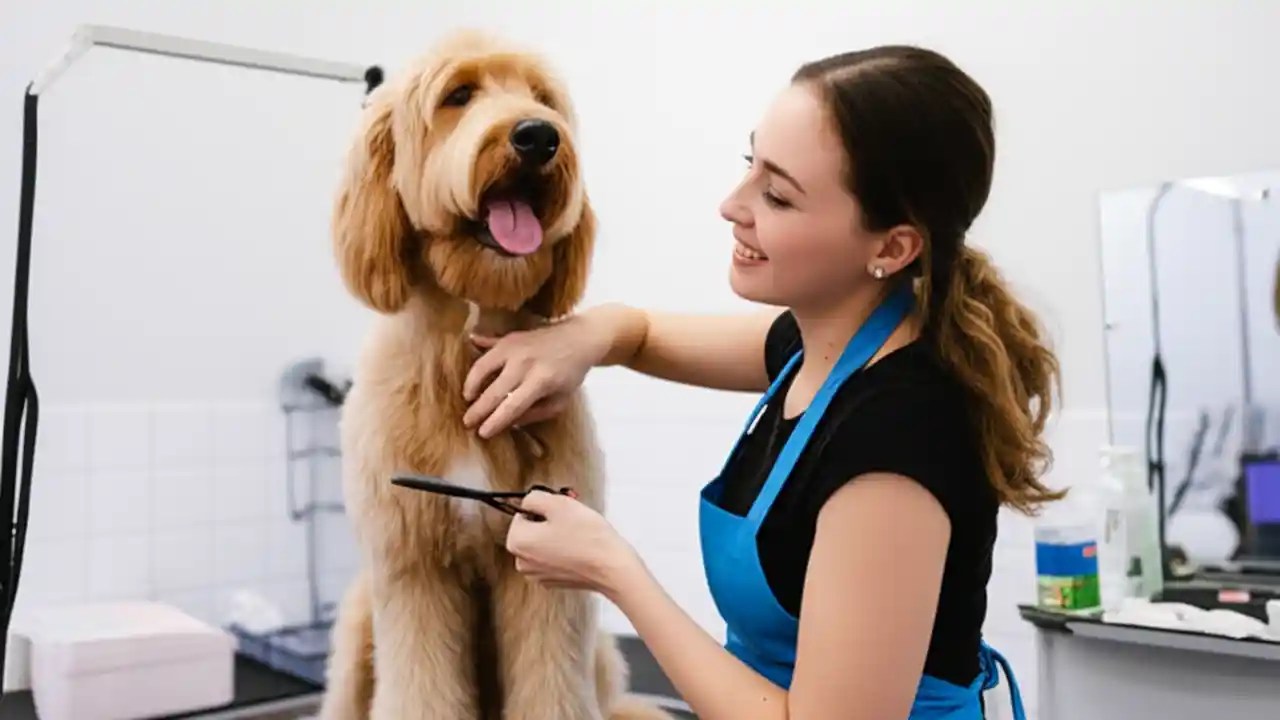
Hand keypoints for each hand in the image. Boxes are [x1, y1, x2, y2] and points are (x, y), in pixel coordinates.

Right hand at [462, 313, 612, 437]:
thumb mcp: (560, 401)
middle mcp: (524, 363)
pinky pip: (487, 343)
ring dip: (472, 383)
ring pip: (482, 366)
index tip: (482, 433)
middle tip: (467, 421)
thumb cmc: (570, 374)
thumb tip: (509, 422)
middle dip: (478, 409)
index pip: (512, 407)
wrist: (579, 339)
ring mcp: (514, 347)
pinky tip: (469, 348)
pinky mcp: (509, 337)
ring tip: (468, 397)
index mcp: (540, 381)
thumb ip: (536, 414)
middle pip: (494, 391)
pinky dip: (476, 347)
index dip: (495, 422)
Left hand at [505, 490, 641, 597]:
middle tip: (572, 516)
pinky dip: (564, 550)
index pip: (522, 513)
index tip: (560, 509)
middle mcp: (523, 562)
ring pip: (544, 543)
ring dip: (558, 534)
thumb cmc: (588, 538)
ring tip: (579, 531)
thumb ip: (535, 497)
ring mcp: (539, 574)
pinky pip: (554, 557)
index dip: (543, 506)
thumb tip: (528, 501)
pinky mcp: (555, 581)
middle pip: (532, 529)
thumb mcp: (559, 504)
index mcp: (518, 542)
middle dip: (550, 520)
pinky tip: (580, 546)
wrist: (612, 568)